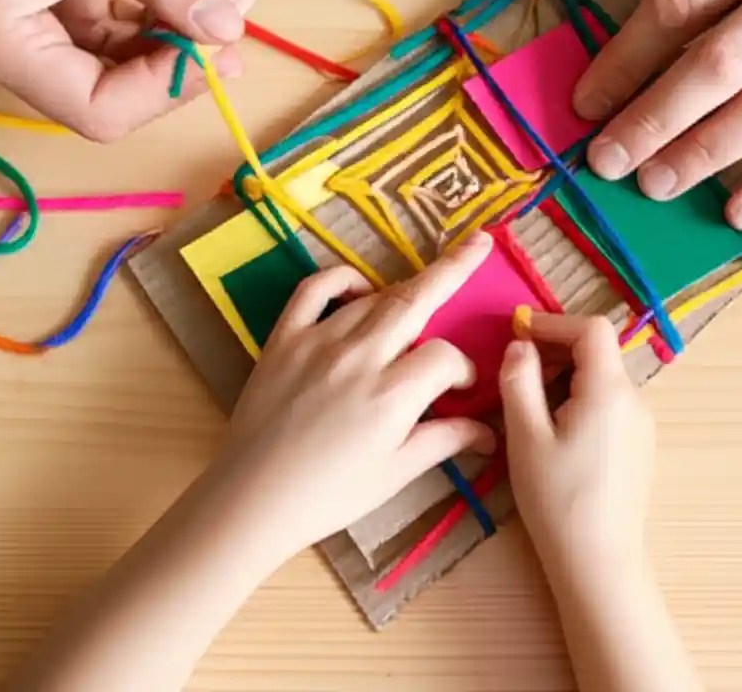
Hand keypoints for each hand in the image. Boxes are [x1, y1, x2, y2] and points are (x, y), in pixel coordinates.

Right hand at [0, 0, 256, 141]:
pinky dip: (169, 11)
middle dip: (183, 57)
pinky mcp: (63, 7)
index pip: (97, 110)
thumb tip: (222, 27)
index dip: (164, 89)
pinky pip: (126, 30)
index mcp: (0, 42)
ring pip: (132, 63)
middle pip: (119, 94)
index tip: (217, 45)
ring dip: (187, 31)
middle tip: (237, 10)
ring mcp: (40, 30)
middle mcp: (15, 51)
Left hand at [218, 232, 497, 555]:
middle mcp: (361, 355)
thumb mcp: (396, 473)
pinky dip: (341, 279)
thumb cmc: (330, 495)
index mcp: (394, 393)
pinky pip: (314, 290)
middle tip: (479, 242)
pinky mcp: (284, 339)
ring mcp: (319, 341)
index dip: (463, 369)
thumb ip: (444, 441)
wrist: (252, 499)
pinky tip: (358, 286)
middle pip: (417, 299)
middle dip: (453, 269)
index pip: (446, 357)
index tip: (461, 388)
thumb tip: (489, 432)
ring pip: (373, 299)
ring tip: (419, 297)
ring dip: (401, 295)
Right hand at [498, 313, 653, 569]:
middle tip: (515, 374)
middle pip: (597, 353)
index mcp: (610, 390)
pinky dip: (580, 402)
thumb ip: (519, 382)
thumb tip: (519, 346)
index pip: (591, 329)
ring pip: (602, 380)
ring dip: (565, 379)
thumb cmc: (557, 498)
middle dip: (555, 352)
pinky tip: (554, 434)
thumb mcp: (526, 436)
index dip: (553, 323)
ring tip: (528, 409)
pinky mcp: (639, 446)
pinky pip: (609, 406)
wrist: (598, 559)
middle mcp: (635, 399)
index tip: (517, 333)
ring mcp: (642, 424)